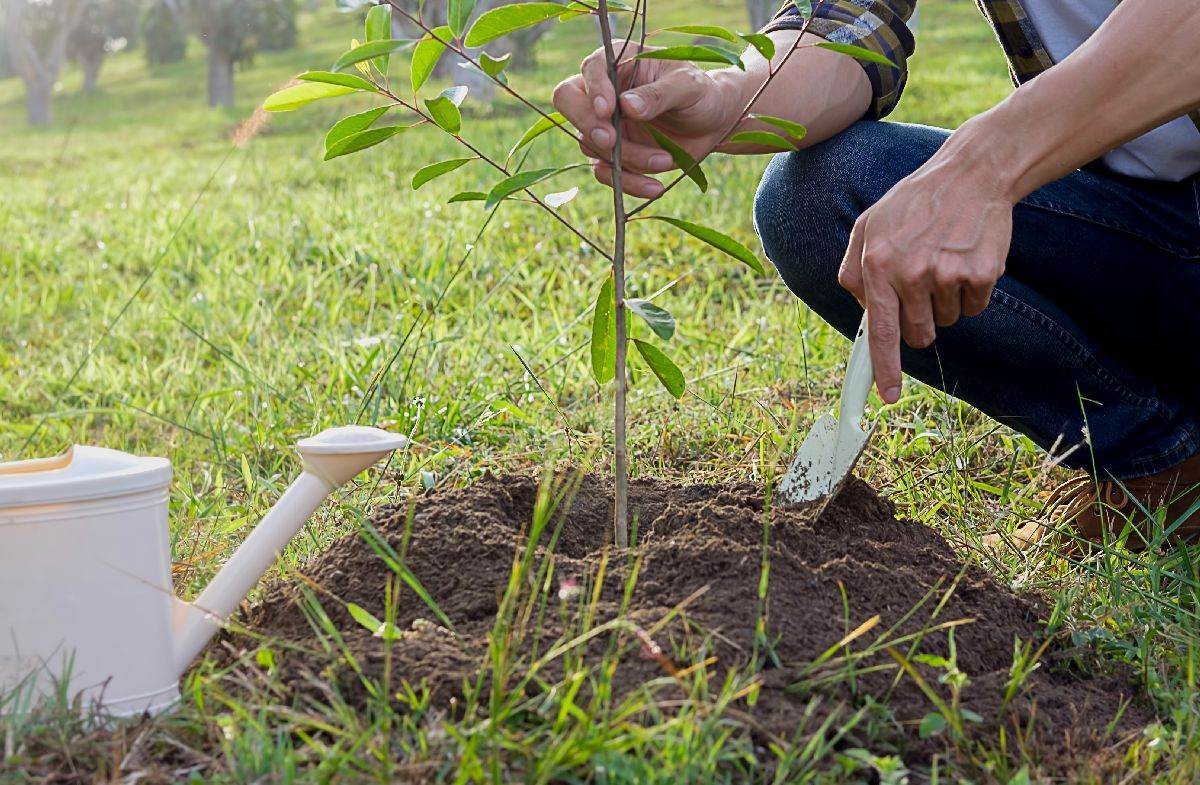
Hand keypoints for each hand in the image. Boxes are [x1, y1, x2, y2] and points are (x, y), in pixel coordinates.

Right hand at [552, 42, 736, 197]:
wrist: (713, 123)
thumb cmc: (701, 93)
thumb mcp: (688, 86)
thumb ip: (658, 93)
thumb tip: (626, 105)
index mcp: (620, 62)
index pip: (590, 69)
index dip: (593, 89)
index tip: (608, 109)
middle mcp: (605, 91)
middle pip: (569, 103)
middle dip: (588, 124)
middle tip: (611, 141)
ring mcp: (605, 125)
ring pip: (592, 144)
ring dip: (626, 158)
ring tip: (665, 159)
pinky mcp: (613, 155)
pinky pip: (606, 173)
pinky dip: (628, 183)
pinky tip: (654, 187)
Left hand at [837, 151, 1012, 403]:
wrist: (971, 174)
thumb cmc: (914, 203)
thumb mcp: (868, 226)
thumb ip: (853, 269)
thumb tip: (861, 311)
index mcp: (877, 265)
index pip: (880, 331)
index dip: (885, 369)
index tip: (889, 396)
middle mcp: (910, 274)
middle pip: (917, 334)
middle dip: (919, 321)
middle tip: (924, 281)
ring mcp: (946, 275)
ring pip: (946, 321)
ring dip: (945, 300)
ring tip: (944, 258)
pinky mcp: (980, 275)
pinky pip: (974, 307)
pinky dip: (972, 291)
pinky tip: (966, 257)